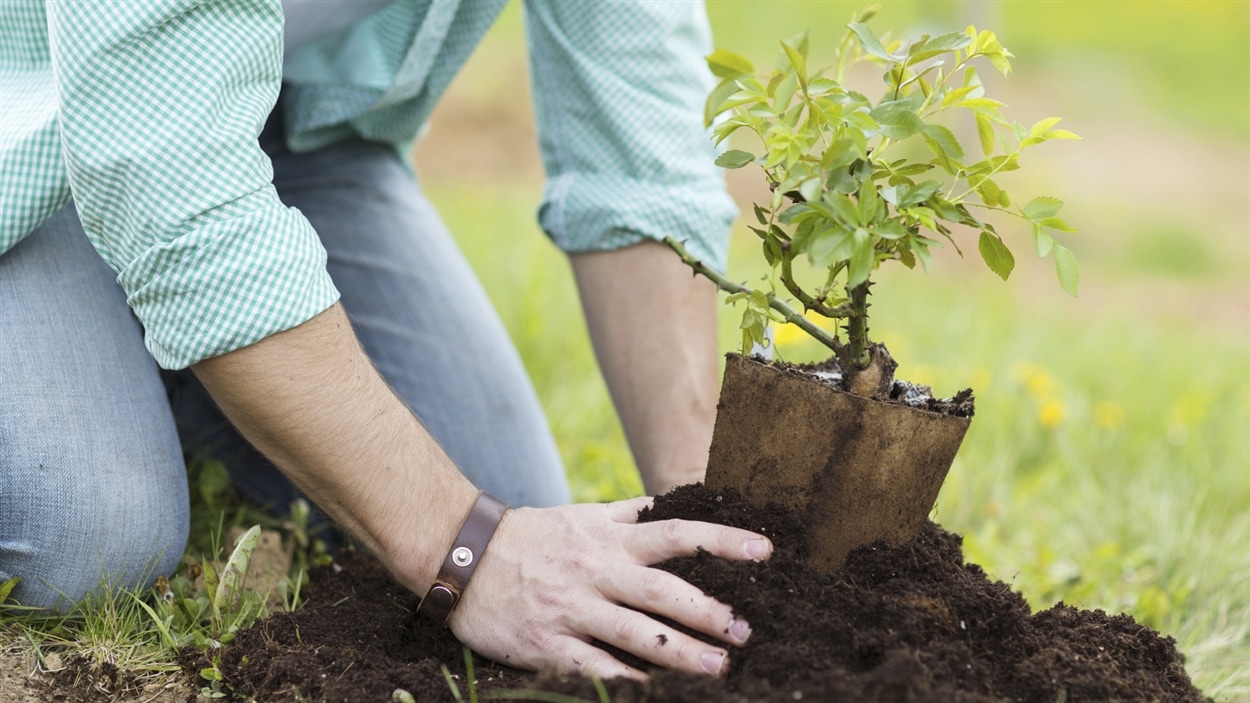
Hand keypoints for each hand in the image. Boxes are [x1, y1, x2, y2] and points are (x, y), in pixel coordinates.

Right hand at [448, 497, 771, 678]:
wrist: (460, 555)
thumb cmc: (531, 536)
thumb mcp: (582, 515)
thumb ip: (629, 514)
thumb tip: (674, 500)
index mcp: (609, 538)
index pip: (678, 534)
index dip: (722, 541)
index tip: (763, 552)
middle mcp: (596, 570)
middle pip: (663, 590)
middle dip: (709, 612)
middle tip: (746, 631)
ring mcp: (571, 608)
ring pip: (635, 633)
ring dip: (681, 652)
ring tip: (719, 668)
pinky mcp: (548, 644)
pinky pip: (594, 666)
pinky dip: (626, 679)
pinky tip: (654, 691)